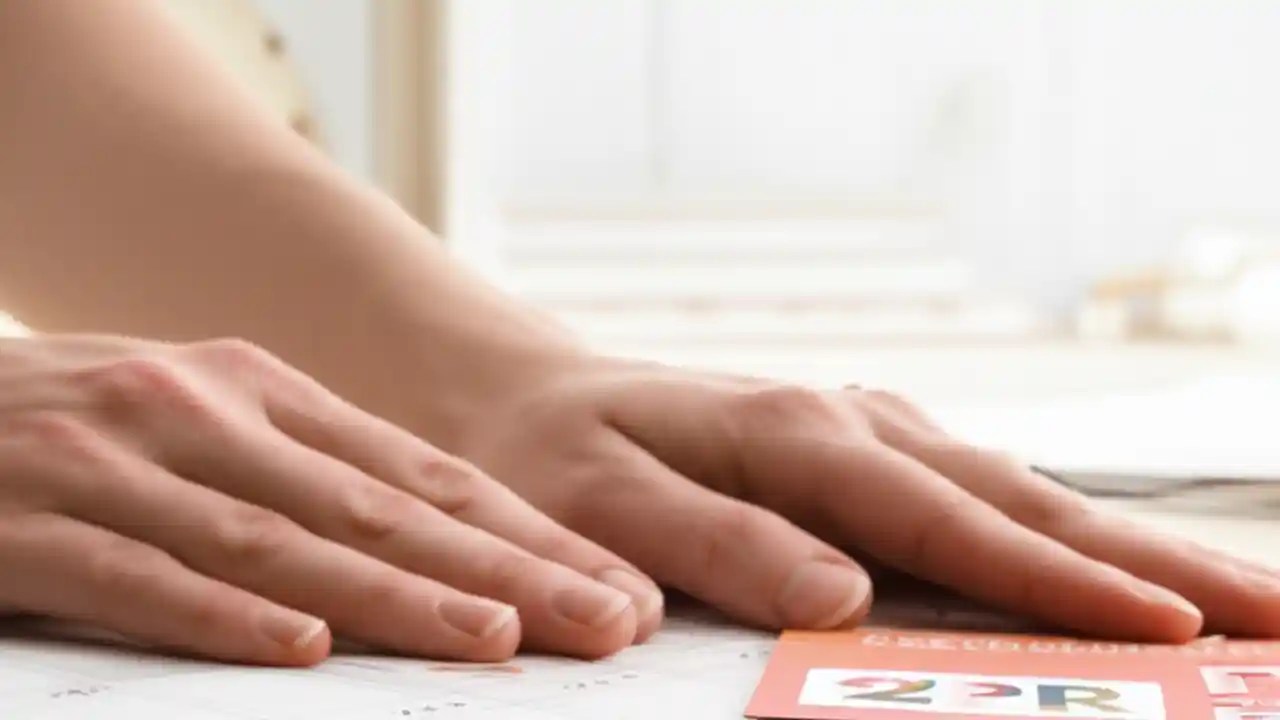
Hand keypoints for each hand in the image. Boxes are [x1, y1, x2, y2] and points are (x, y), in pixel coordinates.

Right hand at [0, 336, 658, 665]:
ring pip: (281, 541)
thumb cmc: (83, 432)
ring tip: (493, 639)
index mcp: (266, 388)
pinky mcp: (29, 523)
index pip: (423, 473)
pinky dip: (222, 617)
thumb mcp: (207, 423)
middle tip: (604, 621)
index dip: (525, 531)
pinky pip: (139, 578)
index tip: (611, 583)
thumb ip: (308, 474)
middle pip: (381, 509)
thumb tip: (436, 547)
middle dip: (503, 570)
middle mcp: (207, 410)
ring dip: (393, 597)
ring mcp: (119, 461)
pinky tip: (299, 651)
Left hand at [442, 355, 1279, 641]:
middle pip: (1019, 500)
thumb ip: (715, 544)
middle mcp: (848, 424)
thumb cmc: (548, 455)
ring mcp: (858, 433)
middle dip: (1151, 560)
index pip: (952, 525)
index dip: (1062, 582)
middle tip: (1276, 612)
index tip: (1171, 627)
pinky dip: (1046, 530)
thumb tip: (842, 599)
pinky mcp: (851, 450)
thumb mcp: (600, 499)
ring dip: (1122, 543)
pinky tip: (1094, 555)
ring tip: (1229, 593)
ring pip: (1010, 491)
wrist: (518, 399)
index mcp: (797, 439)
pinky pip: (969, 493)